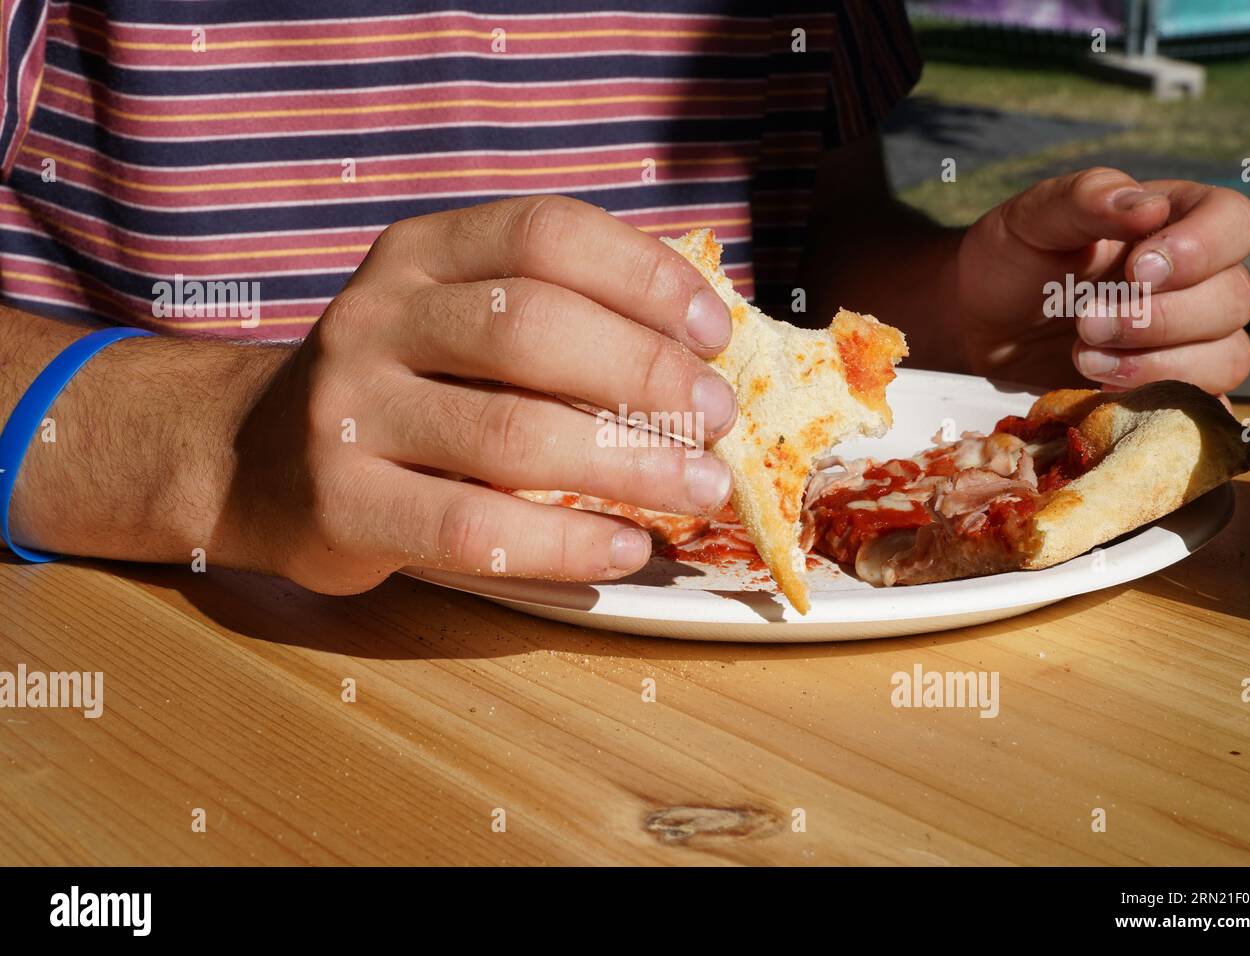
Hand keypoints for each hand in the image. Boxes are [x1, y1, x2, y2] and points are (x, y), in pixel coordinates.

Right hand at [217, 196, 736, 593]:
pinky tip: (626, 548)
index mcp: (420, 253)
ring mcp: (348, 410)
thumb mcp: (455, 321)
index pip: (544, 233)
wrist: (254, 460)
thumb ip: (555, 312)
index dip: (644, 277)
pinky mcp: (342, 503)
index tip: (714, 334)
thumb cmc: (402, 388)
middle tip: (717, 418)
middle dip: (645, 375)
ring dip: (627, 465)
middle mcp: (377, 316)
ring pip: (509, 435)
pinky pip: (471, 529)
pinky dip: (564, 543)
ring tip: (699, 488)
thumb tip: (699, 347)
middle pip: (530, 328)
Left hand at [955, 167, 1249, 393]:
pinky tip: (1105, 396)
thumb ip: (1086, 199)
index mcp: (1177, 221)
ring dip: (1156, 366)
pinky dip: (1161, 407)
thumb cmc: (1014, 258)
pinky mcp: (1167, 389)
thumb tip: (1148, 207)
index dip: (1202, 250)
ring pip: (1226, 358)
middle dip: (1157, 319)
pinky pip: (1201, 408)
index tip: (1137, 270)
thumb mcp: (1034, 217)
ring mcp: (1189, 340)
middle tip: (1085, 323)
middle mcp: (1197, 280)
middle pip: (1232, 300)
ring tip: (1083, 360)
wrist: (981, 323)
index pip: (1235, 224)